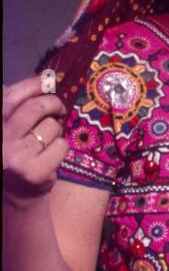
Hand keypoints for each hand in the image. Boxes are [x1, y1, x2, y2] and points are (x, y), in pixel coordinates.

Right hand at [2, 76, 68, 203]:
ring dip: (57, 129)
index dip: (33, 85)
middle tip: (58, 108)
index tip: (47, 83)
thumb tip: (42, 77)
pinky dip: (61, 147)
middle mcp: (0, 138)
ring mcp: (15, 156)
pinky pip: (61, 146)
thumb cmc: (13, 151)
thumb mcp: (7, 126)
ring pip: (52, 127)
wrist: (15, 192)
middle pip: (36, 108)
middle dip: (54, 104)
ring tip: (48, 138)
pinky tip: (50, 155)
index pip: (11, 96)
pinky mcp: (34, 172)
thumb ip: (15, 106)